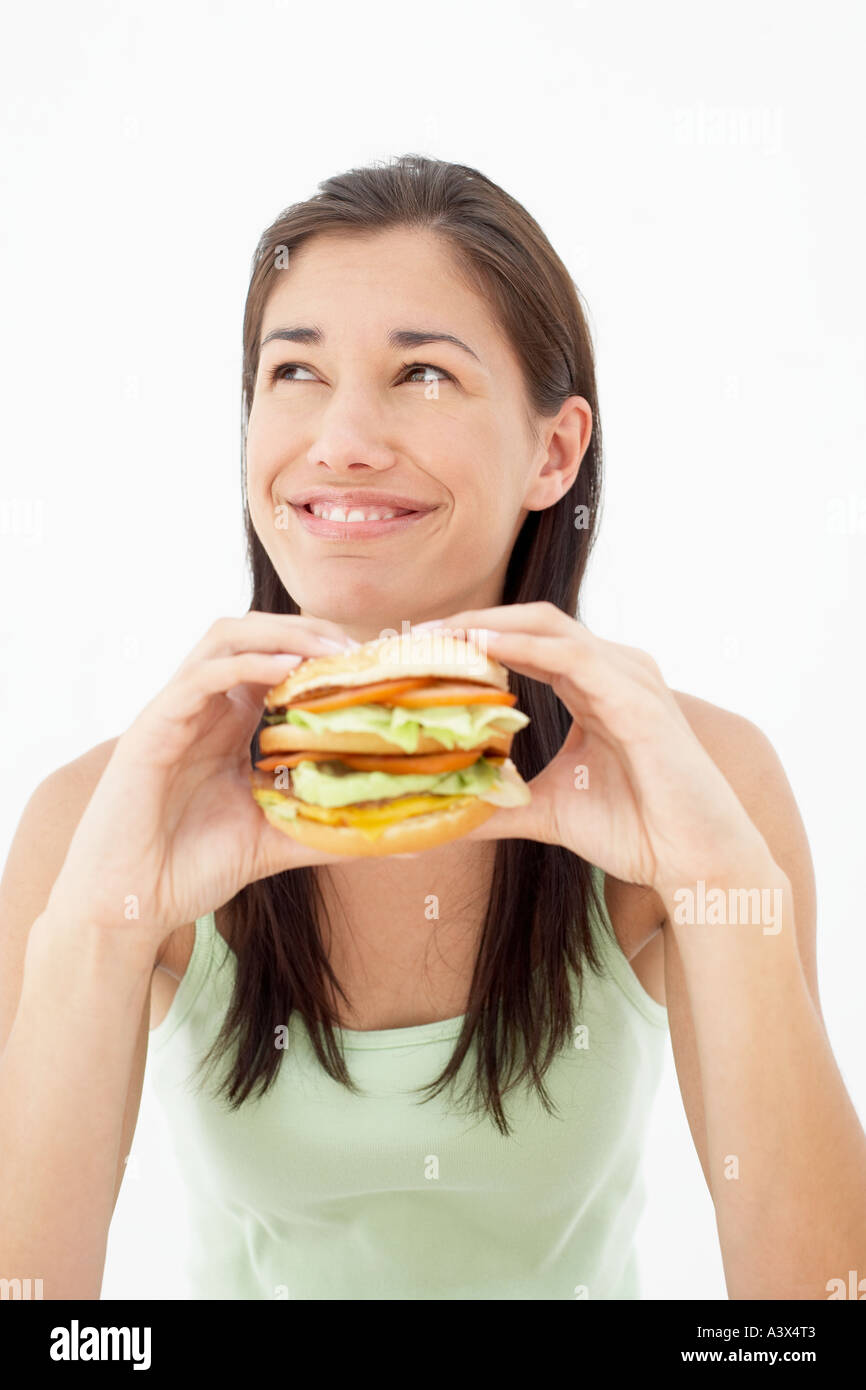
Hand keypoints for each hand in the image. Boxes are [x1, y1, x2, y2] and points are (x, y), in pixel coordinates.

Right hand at [43, 612, 359, 953]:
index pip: (279, 660)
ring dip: (280, 633)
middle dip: (309, 630)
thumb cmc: (193, 869)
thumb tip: (398, 837)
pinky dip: (244, 662)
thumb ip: (328, 830)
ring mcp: (178, 712)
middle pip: (256, 634)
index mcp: (232, 725)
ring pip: (226, 638)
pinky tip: (285, 670)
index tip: (376, 662)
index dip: (324, 651)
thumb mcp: (277, 842)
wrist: (131, 904)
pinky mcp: (153, 727)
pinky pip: (199, 676)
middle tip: (358, 649)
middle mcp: (207, 708)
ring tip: (328, 650)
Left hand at [413, 602, 772, 897]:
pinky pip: (573, 656)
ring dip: (487, 626)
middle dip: (470, 622)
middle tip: (411, 637)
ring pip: (548, 627)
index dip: (471, 638)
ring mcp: (629, 678)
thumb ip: (499, 803)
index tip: (416, 650)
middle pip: (531, 622)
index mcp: (594, 686)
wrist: (697, 862)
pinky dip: (523, 646)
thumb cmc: (638, 830)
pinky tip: (481, 649)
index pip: (525, 642)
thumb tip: (443, 812)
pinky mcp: (638, 698)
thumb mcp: (548, 810)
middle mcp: (613, 670)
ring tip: (435, 637)